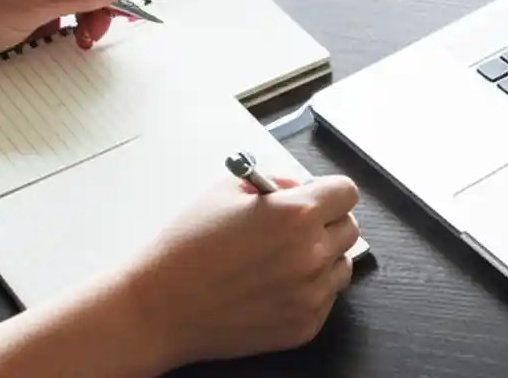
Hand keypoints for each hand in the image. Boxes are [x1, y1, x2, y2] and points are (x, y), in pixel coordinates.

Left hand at [0, 0, 132, 74]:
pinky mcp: (21, 10)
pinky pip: (56, 18)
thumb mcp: (30, 6)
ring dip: (79, 24)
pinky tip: (50, 41)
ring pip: (75, 3)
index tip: (117, 18)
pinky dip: (60, 32)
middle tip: (89, 37)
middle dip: (96, 11)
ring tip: (73, 42)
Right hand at [122, 175, 360, 369]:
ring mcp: (310, 294)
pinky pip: (326, 298)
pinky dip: (309, 290)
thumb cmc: (185, 249)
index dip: (329, 192)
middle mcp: (311, 254)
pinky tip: (274, 285)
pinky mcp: (304, 325)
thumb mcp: (226, 192)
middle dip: (326, 223)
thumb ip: (274, 181)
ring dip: (323, 258)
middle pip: (349, 228)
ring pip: (342, 265)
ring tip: (283, 259)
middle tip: (296, 228)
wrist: (158, 308)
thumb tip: (299, 186)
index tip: (319, 197)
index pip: (346, 192)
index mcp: (296, 215)